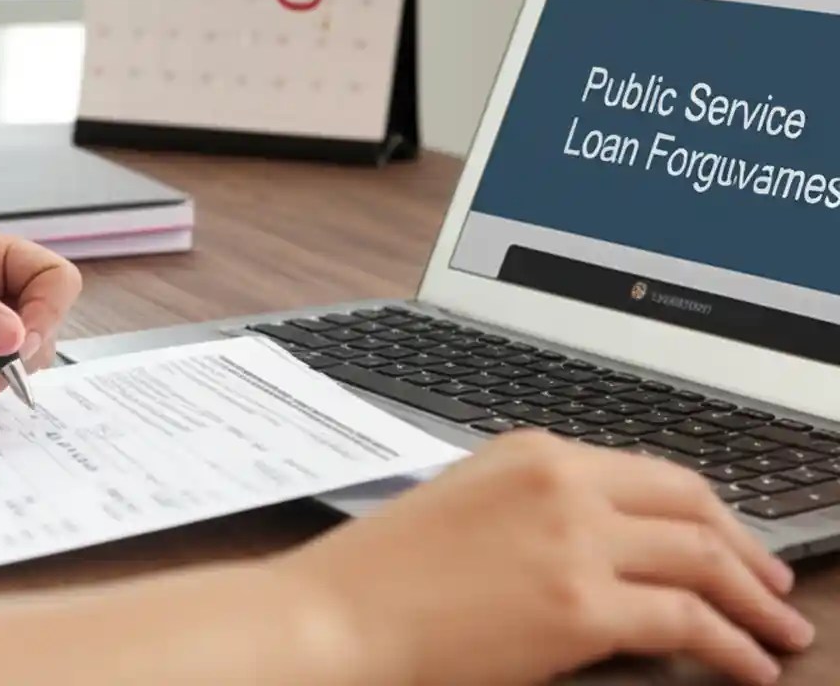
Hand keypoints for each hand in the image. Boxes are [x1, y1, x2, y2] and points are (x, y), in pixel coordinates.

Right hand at [276, 431, 813, 685]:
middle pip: (692, 506)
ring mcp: (576, 541)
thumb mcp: (464, 507)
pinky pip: (688, 624)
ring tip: (779, 634)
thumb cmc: (383, 574)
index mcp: (533, 452)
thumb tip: (609, 546)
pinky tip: (748, 665)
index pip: (652, 474)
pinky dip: (732, 646)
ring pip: (703, 560)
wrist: (337, 615)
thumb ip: (536, 508)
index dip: (708, 514)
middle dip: (747, 551)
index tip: (731, 544)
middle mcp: (564, 482)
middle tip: (774, 588)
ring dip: (754, 601)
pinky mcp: (581, 607)